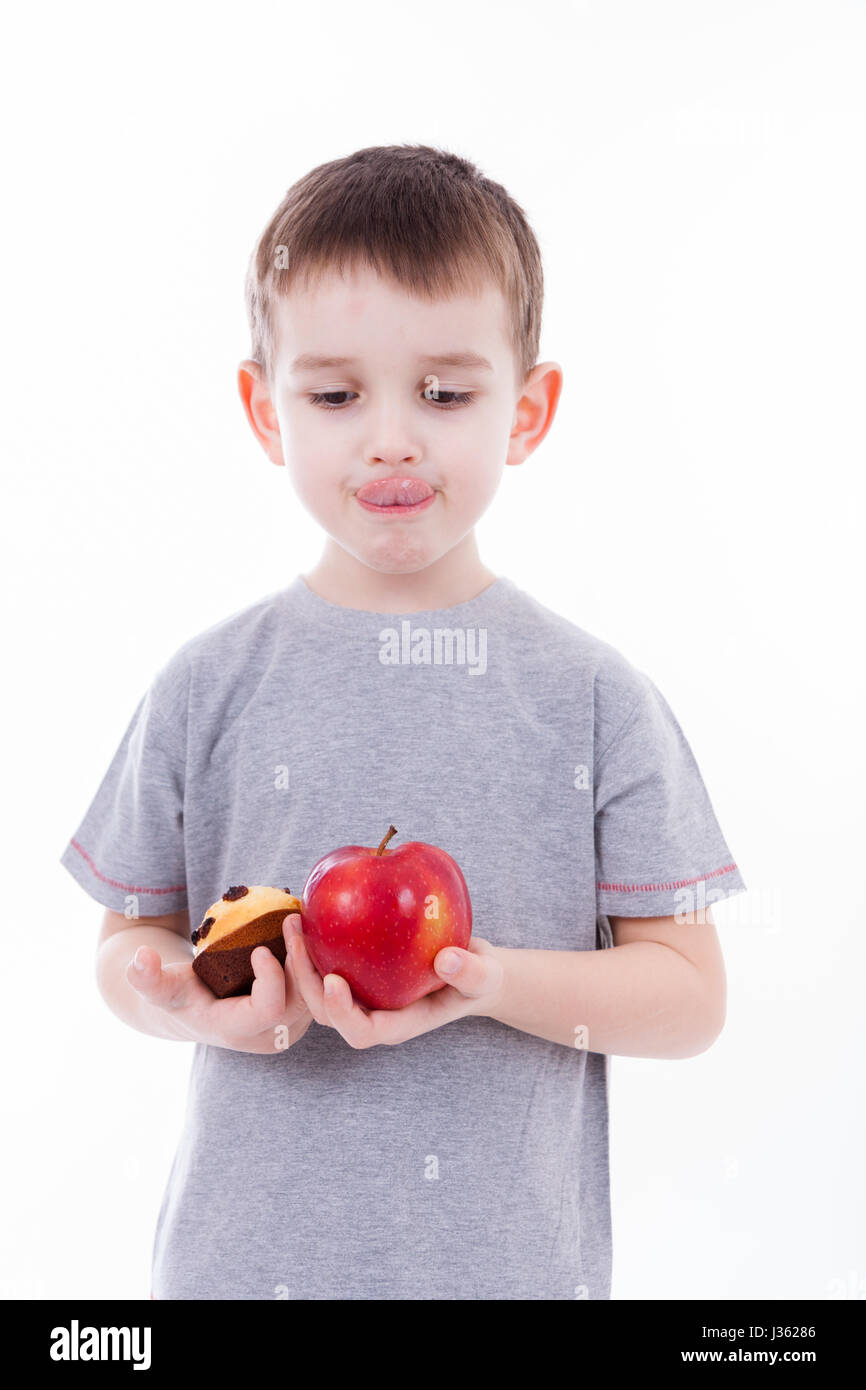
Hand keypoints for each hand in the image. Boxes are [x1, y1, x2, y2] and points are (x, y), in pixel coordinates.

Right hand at [125, 917, 312, 1053]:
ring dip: (311, 958)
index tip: (258, 948)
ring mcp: (288, 1027)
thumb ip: (147, 978)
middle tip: (292, 921)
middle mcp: (268, 1037)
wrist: (195, 1012)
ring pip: (316, 995)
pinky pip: (318, 989)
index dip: (270, 977)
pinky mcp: (300, 1013)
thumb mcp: (159, 989)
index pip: (268, 1009)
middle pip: (301, 1001)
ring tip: (300, 921)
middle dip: (300, 961)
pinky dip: (315, 961)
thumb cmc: (177, 996)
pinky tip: (309, 930)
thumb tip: (140, 958)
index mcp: (237, 1031)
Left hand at [286, 913, 505, 1048]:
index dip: (342, 1013)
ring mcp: (363, 993)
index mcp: (397, 1024)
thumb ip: (470, 971)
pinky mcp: (358, 970)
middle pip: (326, 1010)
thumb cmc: (480, 977)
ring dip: (300, 958)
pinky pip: (328, 960)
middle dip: (304, 980)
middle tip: (297, 938)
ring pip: (317, 987)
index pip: (361, 1031)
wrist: (472, 967)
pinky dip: (315, 940)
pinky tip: (311, 906)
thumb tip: (446, 959)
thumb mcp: (485, 975)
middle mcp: (373, 1012)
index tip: (333, 981)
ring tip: (293, 920)